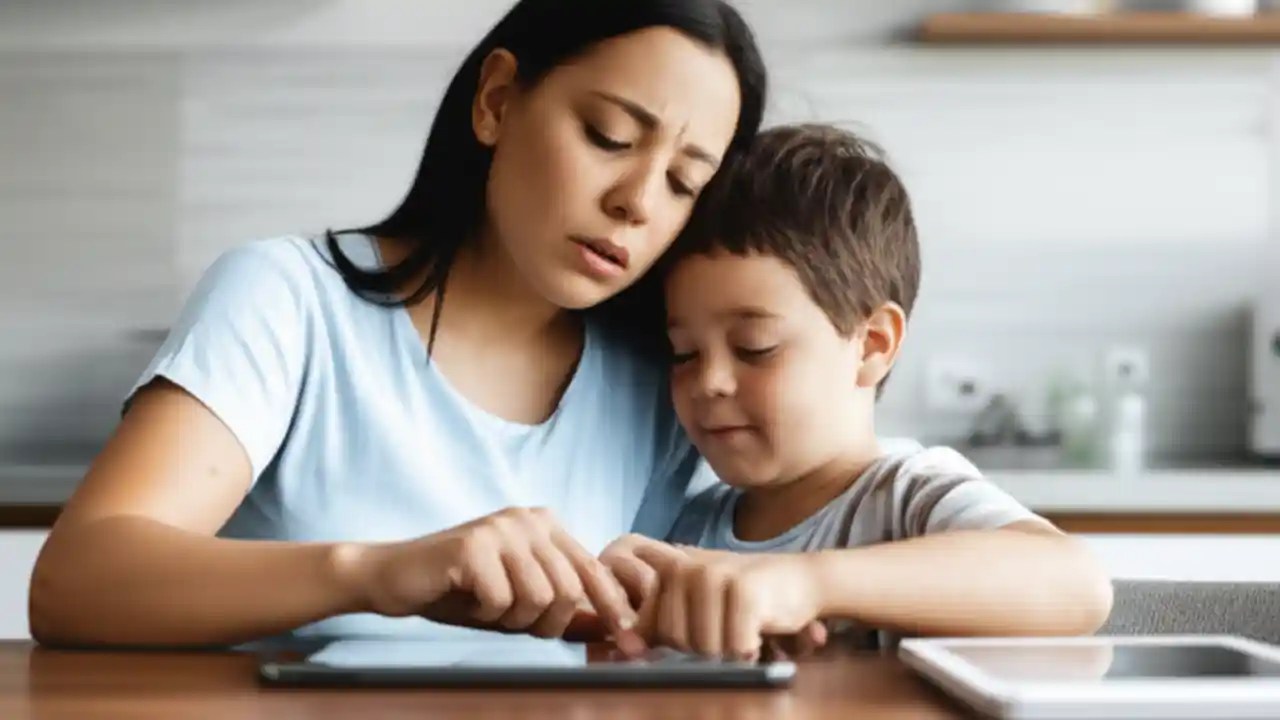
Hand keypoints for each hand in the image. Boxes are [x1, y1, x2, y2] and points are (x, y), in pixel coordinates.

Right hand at [352, 507, 640, 647]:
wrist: (396, 579)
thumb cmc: (461, 593)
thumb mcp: (521, 605)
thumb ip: (565, 612)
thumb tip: (615, 631)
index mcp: (547, 526)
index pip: (593, 570)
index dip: (612, 607)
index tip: (629, 641)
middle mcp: (529, 518)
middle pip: (569, 590)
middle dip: (544, 622)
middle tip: (509, 619)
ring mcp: (502, 527)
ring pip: (540, 598)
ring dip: (511, 618)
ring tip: (486, 605)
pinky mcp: (475, 544)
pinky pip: (502, 601)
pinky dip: (485, 613)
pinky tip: (466, 597)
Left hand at [602, 534, 825, 659]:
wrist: (801, 579)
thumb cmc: (747, 598)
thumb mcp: (696, 606)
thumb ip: (660, 623)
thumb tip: (624, 650)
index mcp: (670, 570)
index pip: (655, 629)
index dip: (680, 642)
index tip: (706, 628)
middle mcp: (686, 568)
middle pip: (678, 640)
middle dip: (706, 648)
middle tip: (729, 628)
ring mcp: (714, 576)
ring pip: (704, 647)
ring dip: (730, 650)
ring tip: (743, 627)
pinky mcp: (743, 591)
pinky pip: (735, 646)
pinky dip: (750, 649)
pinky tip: (759, 630)